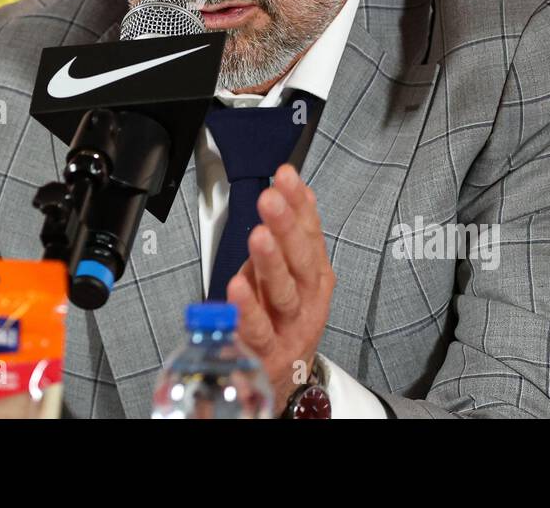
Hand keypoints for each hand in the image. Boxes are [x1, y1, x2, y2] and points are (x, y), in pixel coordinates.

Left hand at [227, 163, 335, 410]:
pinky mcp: (268, 349)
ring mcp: (289, 324)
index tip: (285, 175)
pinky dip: (247, 308)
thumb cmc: (287, 314)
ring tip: (259, 236)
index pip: (310, 232)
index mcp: (314, 272)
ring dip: (271, 262)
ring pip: (283, 291)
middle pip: (300, 259)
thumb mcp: (296, 269)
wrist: (290, 373)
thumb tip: (295, 185)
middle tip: (271, 199)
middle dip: (287, 226)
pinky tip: (235, 288)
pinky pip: (258, 328)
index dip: (299, 203)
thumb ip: (297, 230)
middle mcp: (307, 296)